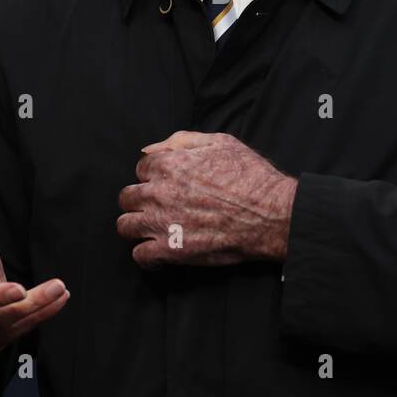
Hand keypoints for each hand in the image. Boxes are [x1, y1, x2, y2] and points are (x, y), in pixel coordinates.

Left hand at [117, 131, 296, 267]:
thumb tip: (149, 149)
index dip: (154, 177)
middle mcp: (158, 192)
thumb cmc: (251, 177)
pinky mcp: (171, 250)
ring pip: (125, 226)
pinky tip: (159, 253)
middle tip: (158, 207)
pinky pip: (140, 256)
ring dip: (137, 227)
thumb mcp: (220, 143)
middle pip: (127, 198)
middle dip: (140, 201)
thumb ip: (180, 141)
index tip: (166, 185)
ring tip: (154, 230)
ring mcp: (162, 223)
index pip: (140, 169)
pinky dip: (146, 256)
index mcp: (168, 164)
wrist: (272, 214)